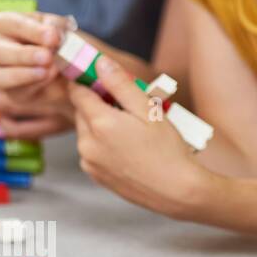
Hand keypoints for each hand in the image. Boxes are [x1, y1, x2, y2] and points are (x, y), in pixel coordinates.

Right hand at [0, 11, 74, 137]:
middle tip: (47, 57)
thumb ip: (56, 28)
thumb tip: (52, 31)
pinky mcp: (10, 92)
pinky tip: (49, 78)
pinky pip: (13, 92)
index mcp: (6, 24)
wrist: (77, 72)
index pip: (7, 23)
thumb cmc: (65, 44)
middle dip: (22, 55)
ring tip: (46, 71)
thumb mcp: (62, 29)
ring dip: (21, 74)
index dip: (28, 30)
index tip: (53, 37)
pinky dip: (32, 85)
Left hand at [68, 54, 207, 218]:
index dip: (88, 82)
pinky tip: (127, 147)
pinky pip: (92, 150)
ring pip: (86, 132)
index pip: (78, 92)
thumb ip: (121, 84)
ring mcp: (89, 161)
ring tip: (131, 130)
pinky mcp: (94, 175)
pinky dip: (103, 144)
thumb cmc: (168, 150)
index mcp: (99, 123)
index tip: (100, 79)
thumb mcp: (148, 110)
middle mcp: (87, 143)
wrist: (178, 193)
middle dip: (99, 105)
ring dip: (101, 125)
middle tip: (128, 107)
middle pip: (82, 112)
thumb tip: (100, 63)